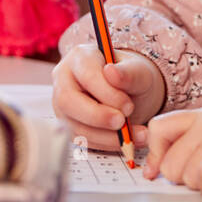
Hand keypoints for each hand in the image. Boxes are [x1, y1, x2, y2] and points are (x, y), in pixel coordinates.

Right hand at [51, 45, 165, 151]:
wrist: (130, 92)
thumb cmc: (131, 77)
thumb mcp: (138, 71)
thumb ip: (128, 73)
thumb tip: (111, 72)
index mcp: (79, 57)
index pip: (86, 76)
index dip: (107, 94)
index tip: (129, 106)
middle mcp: (64, 80)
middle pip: (68, 101)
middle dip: (98, 117)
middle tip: (122, 123)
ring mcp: (62, 104)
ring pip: (74, 125)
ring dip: (106, 136)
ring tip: (134, 136)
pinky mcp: (69, 125)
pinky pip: (82, 140)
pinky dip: (106, 144)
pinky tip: (126, 142)